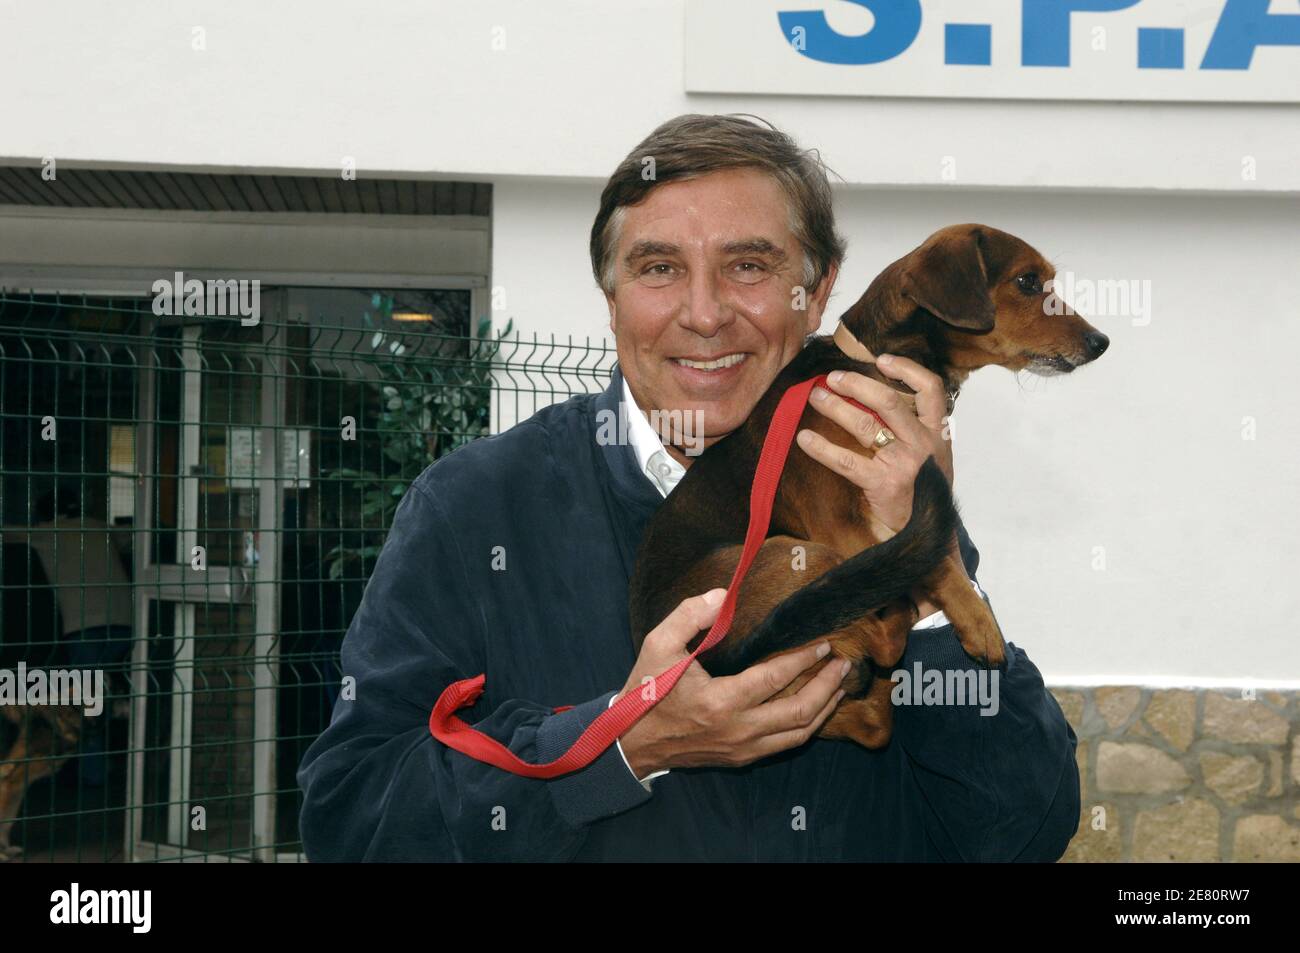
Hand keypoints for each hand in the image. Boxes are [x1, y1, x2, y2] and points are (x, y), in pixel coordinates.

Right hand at [615, 590, 850, 776]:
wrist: (632, 741)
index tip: (823, 643)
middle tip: (843, 664)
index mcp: (719, 702)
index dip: (802, 660)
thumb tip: (722, 596)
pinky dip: (807, 726)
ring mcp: (742, 749)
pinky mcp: (741, 758)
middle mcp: (737, 730)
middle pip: (799, 712)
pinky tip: (815, 708)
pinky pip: (785, 745)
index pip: (773, 679)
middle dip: (827, 686)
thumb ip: (689, 615)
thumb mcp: (657, 645)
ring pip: (799, 734)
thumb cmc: (647, 690)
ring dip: (824, 708)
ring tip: (839, 686)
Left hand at [796, 354, 954, 538]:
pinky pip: (846, 461)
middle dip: (856, 384)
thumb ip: (914, 430)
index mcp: (938, 433)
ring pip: (865, 424)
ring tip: (815, 397)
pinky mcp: (884, 484)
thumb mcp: (932, 457)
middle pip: (889, 401)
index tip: (880, 360)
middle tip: (832, 378)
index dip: (907, 370)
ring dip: (836, 407)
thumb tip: (874, 399)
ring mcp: (905, 463)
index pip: (931, 390)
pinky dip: (821, 447)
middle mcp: (925, 444)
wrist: (928, 537)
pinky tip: (804, 439)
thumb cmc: (924, 493)